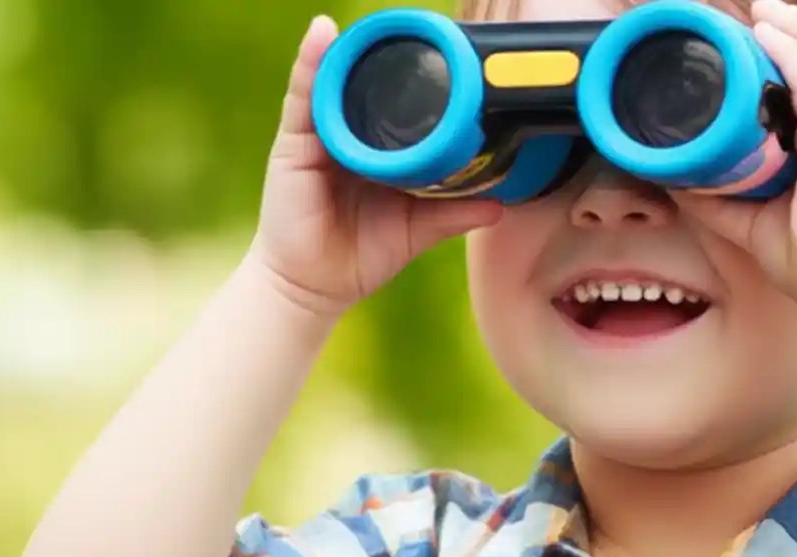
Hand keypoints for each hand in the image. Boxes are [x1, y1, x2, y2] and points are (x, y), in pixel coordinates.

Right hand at [250, 16, 502, 318]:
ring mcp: (319, 137)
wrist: (314, 289)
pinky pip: (302, 97)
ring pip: (335, 84)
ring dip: (351, 50)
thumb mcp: (417, 230)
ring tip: (373, 25)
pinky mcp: (294, 144)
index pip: (395, 107)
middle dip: (385, 59)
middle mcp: (348, 138)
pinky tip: (323, 36)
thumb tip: (502, 204)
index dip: (413, 81)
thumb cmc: (360, 256)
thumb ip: (453, 213)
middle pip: (365, 88)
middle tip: (418, 34)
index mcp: (376, 152)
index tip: (443, 55)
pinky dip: (311, 64)